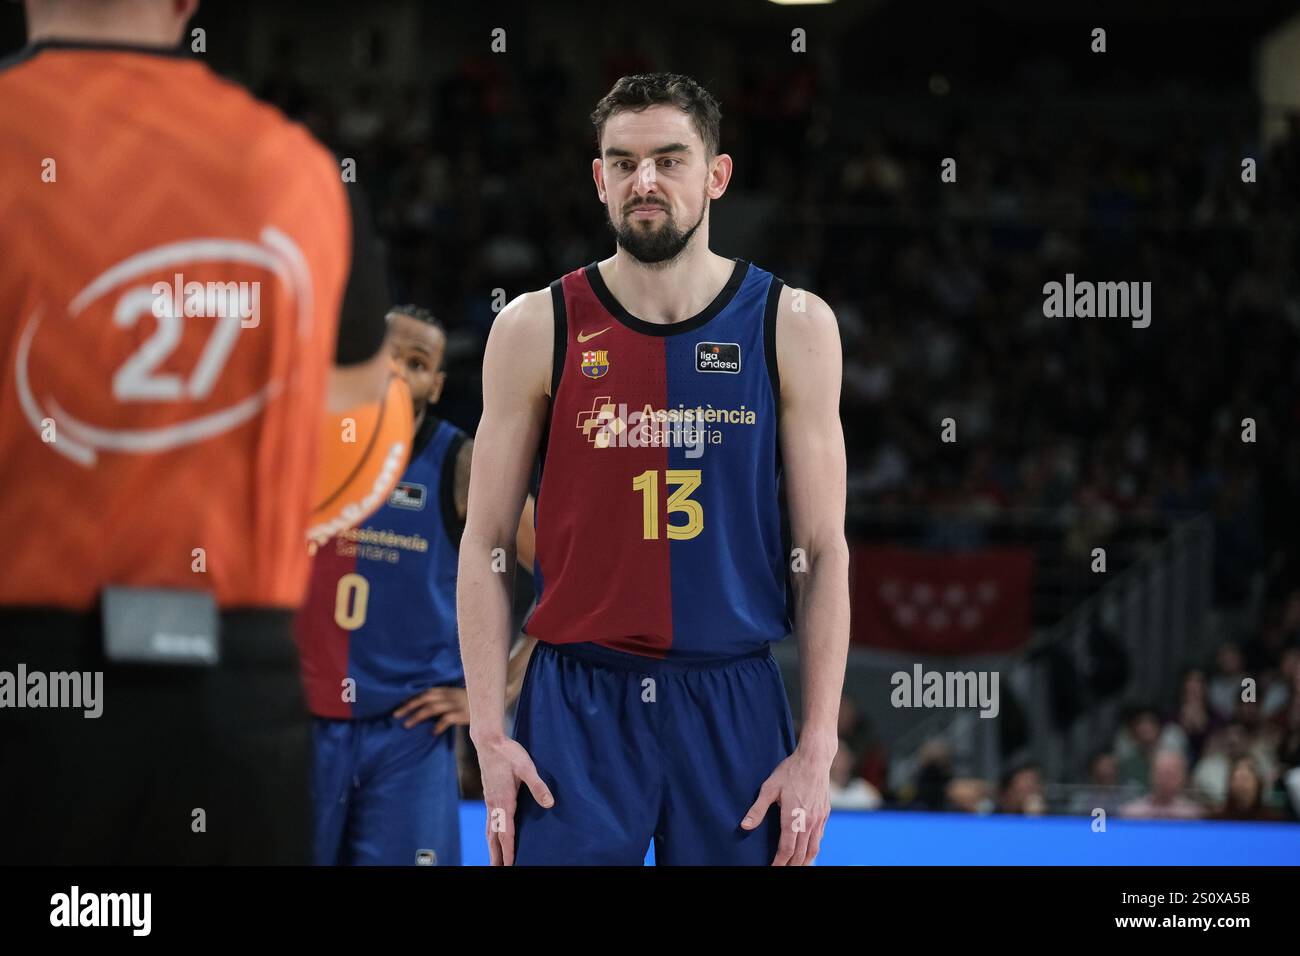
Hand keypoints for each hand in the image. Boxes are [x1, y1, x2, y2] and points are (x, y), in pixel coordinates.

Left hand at [393, 686, 470, 734]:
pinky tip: (432, 733)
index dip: (410, 700)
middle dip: (408, 707)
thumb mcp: (452, 696)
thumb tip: (419, 708)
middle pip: (424, 699)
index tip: (398, 707)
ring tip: (407, 725)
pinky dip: (438, 725)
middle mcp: (447, 695)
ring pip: (432, 708)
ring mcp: (454, 704)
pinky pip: (447, 719)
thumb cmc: (466, 702)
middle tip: (396, 715)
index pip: (423, 693)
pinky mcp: (461, 714)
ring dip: (417, 716)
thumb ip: (438, 699)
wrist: (487, 703)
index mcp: (443, 691)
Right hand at [476, 733, 552, 865]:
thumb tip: (550, 803)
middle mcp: (494, 805)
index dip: (509, 851)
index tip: (511, 865)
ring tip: (494, 861)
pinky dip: (490, 834)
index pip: (506, 833)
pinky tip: (493, 836)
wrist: (489, 741)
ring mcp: (490, 801)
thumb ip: (538, 786)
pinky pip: (489, 821)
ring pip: (490, 830)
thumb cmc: (509, 753)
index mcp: (503, 801)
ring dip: (492, 847)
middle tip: (499, 870)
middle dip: (497, 855)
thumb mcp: (527, 767)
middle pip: (494, 837)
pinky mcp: (489, 796)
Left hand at [740, 744, 833, 865]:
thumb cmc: (790, 771)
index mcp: (793, 818)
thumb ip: (757, 810)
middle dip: (791, 865)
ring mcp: (819, 819)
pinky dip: (813, 848)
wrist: (814, 759)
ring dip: (805, 861)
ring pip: (813, 848)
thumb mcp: (769, 788)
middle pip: (801, 853)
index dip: (779, 863)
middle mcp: (808, 822)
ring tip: (796, 866)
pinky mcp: (825, 814)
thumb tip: (745, 826)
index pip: (786, 849)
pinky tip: (808, 849)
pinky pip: (820, 837)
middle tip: (782, 870)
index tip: (772, 868)